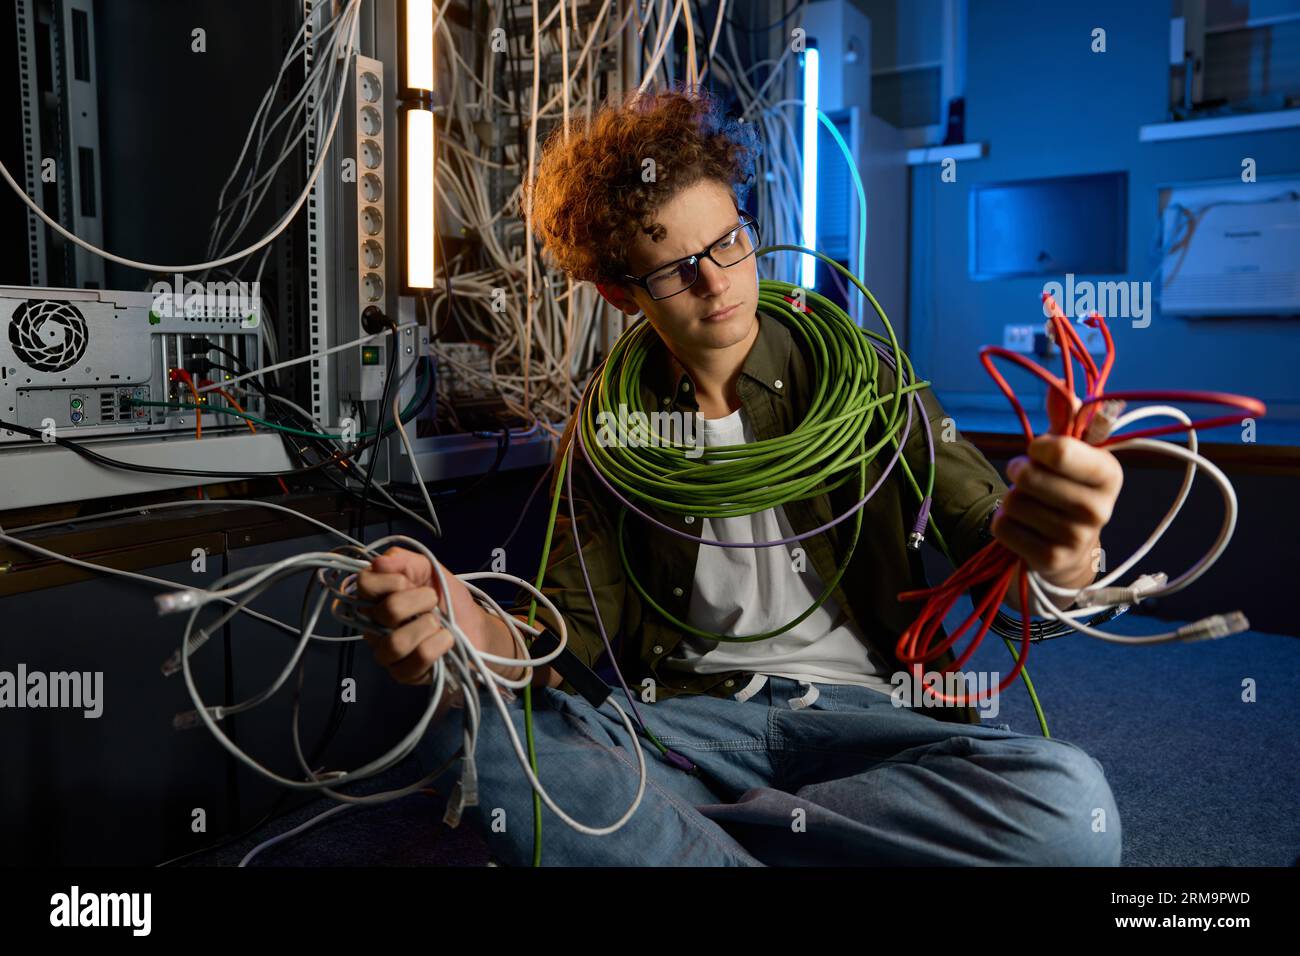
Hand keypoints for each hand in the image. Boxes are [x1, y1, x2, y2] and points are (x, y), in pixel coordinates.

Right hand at [354, 547, 489, 684]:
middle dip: (420, 601)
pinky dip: (438, 645)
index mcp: (375, 597)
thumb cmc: (447, 598)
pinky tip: (446, 640)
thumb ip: (404, 560)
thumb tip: (378, 562)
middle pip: (385, 612)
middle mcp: (373, 625)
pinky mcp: (402, 674)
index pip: (364, 584)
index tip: (411, 581)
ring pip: (396, 643)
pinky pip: (416, 660)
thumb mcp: (429, 570)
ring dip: (428, 627)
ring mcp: (386, 652)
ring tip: (439, 623)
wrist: (475, 626)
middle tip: (433, 601)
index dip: (392, 580)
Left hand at [991, 435, 1122, 588]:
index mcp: (1110, 474)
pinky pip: (1003, 527)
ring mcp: (1076, 538)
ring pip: (1013, 502)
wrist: (1072, 551)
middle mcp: (1100, 508)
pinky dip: (1003, 524)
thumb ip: (1065, 420)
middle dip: (1020, 474)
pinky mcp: (1050, 560)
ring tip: (1031, 506)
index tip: (1040, 452)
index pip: (1059, 450)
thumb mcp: (1073, 455)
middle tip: (1030, 480)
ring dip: (1012, 500)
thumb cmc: (1067, 490)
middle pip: (1028, 477)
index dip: (1038, 448)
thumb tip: (1059, 387)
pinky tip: (1023, 527)